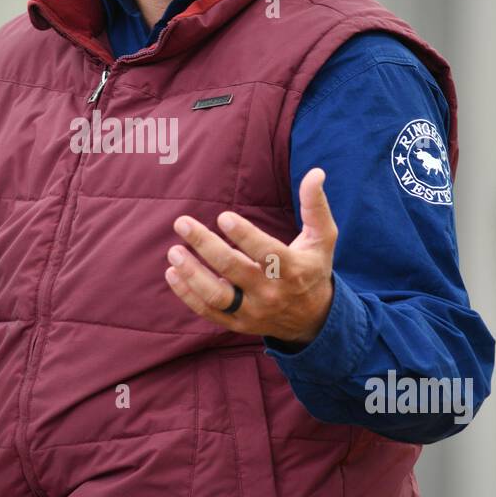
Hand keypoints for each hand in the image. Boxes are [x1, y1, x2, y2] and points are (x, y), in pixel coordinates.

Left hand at [164, 167, 336, 343]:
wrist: (314, 319)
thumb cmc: (313, 269)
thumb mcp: (322, 239)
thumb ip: (315, 206)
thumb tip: (315, 173)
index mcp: (292, 269)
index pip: (266, 252)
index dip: (244, 235)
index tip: (222, 216)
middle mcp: (271, 292)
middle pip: (233, 269)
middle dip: (205, 245)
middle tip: (182, 222)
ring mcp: (253, 311)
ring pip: (217, 296)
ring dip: (192, 274)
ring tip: (174, 252)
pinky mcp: (238, 324)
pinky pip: (208, 312)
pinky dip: (187, 295)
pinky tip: (172, 273)